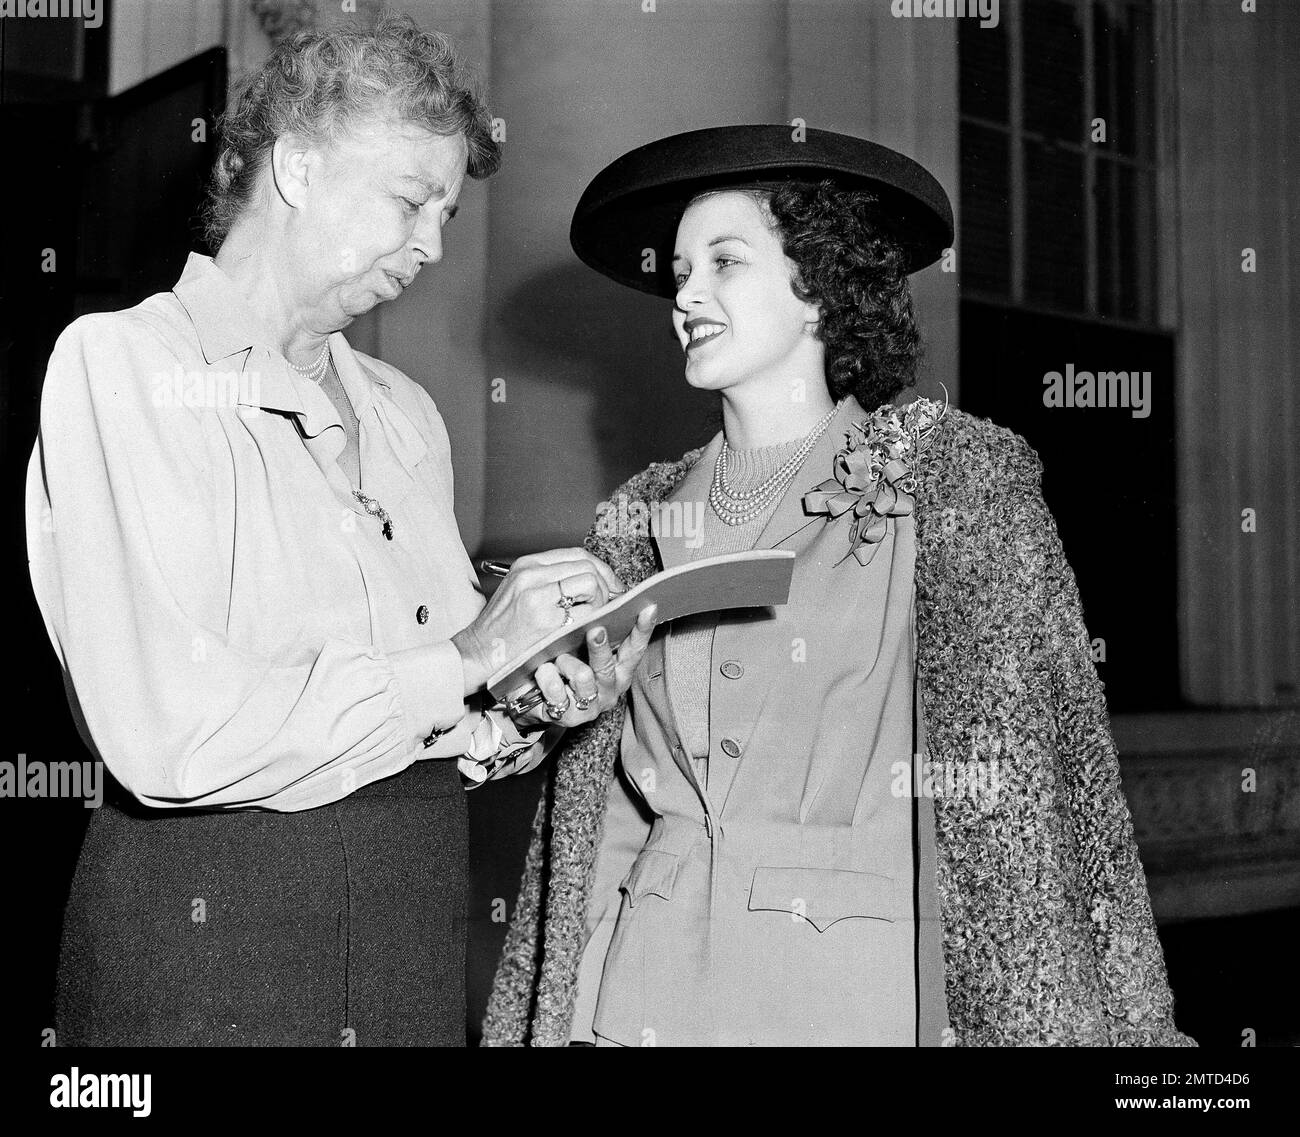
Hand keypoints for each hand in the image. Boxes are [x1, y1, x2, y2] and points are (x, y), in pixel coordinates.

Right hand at [452, 549, 623, 694]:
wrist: (477, 653)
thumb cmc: (500, 628)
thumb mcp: (518, 592)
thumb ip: (549, 580)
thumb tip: (590, 580)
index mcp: (527, 565)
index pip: (576, 554)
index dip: (600, 568)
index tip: (610, 584)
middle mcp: (532, 574)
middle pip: (588, 566)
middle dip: (608, 583)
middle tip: (613, 602)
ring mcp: (538, 596)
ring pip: (590, 582)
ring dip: (602, 600)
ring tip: (598, 616)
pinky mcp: (545, 620)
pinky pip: (585, 610)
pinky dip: (595, 618)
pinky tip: (590, 628)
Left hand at [512, 604, 658, 730]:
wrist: (532, 698)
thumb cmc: (561, 665)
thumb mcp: (579, 644)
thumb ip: (597, 626)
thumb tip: (608, 595)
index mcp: (618, 668)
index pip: (634, 647)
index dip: (643, 628)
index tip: (649, 607)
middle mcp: (610, 688)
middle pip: (608, 666)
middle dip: (600, 648)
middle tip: (594, 630)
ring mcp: (592, 705)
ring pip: (583, 676)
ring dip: (564, 662)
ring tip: (553, 657)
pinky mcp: (570, 717)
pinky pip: (556, 691)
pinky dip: (546, 677)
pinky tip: (541, 672)